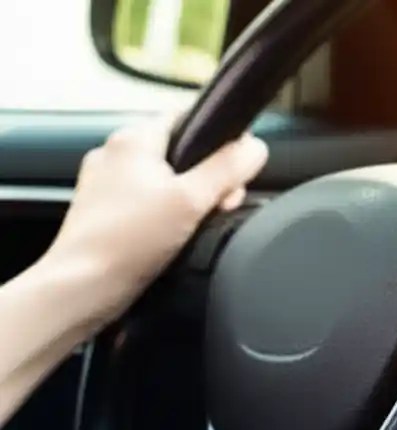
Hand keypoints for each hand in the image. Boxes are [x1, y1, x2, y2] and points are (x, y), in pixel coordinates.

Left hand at [41, 114, 267, 325]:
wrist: (84, 286)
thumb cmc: (127, 241)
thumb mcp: (192, 200)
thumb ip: (228, 169)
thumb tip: (255, 146)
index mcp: (133, 139)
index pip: (189, 119)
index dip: (220, 142)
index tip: (233, 171)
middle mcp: (115, 154)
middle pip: (182, 153)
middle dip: (208, 180)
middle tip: (216, 207)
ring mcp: (107, 183)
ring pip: (165, 180)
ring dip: (189, 201)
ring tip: (192, 227)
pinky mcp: (105, 211)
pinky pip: (148, 203)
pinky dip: (166, 217)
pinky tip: (171, 238)